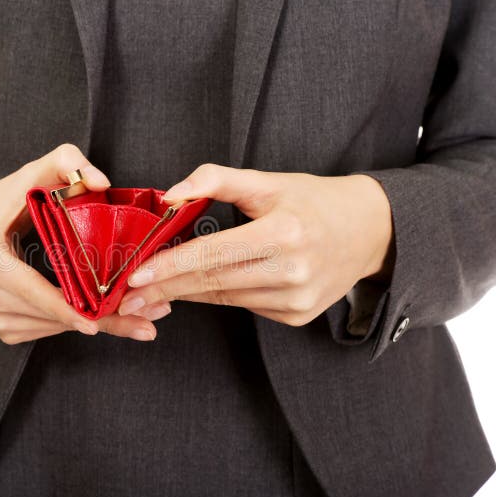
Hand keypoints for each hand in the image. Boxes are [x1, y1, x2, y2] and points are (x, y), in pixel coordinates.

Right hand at [0, 144, 165, 342]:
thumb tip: (102, 182)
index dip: (65, 308)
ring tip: (135, 323)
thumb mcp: (27, 174)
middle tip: (146, 324)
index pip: (32, 290)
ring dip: (92, 326)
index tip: (97, 322)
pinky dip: (70, 325)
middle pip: (49, 316)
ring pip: (50, 329)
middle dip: (100, 320)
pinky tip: (95, 316)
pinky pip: (42, 332)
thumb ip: (67, 162)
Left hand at [118, 164, 394, 325]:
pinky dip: (219, 295)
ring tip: (152, 292)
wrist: (369, 231)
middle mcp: (292, 271)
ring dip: (186, 294)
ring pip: (225, 298)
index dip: (169, 266)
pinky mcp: (298, 315)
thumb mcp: (268, 181)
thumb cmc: (313, 200)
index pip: (212, 254)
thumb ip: (216, 180)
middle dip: (165, 289)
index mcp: (283, 233)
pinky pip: (245, 306)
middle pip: (212, 283)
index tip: (134, 275)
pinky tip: (199, 288)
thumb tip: (171, 195)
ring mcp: (297, 299)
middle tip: (126, 296)